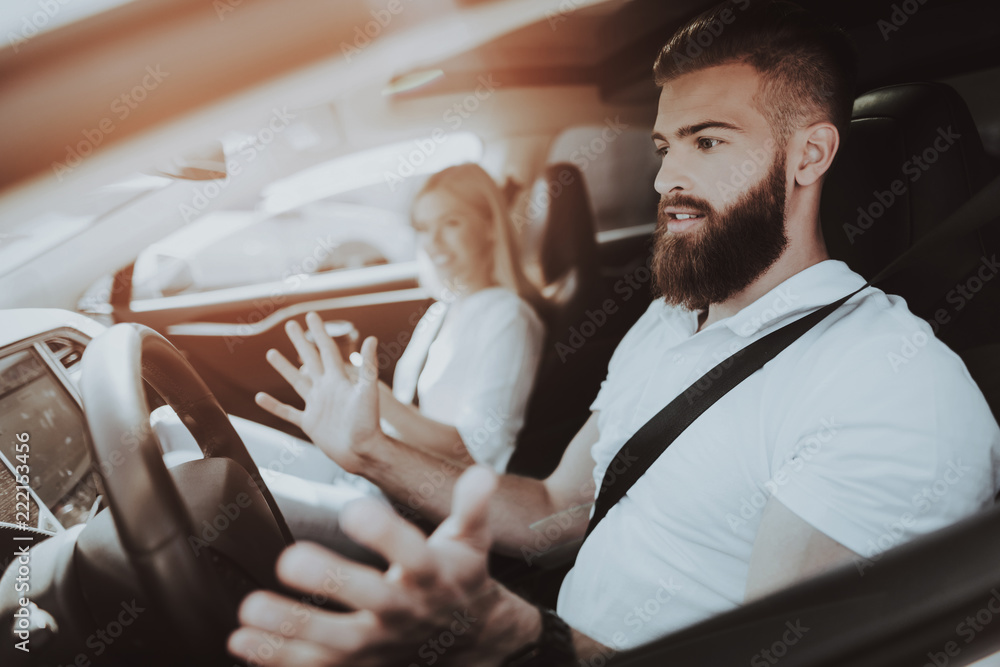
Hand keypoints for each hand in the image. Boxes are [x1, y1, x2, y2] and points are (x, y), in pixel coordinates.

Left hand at [228, 467, 530, 666]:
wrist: (471, 638)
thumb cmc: (459, 578)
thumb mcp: (470, 541)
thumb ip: (472, 507)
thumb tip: (482, 474)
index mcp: (431, 575)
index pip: (413, 553)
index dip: (385, 533)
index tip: (354, 508)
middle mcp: (405, 611)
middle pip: (370, 600)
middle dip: (330, 581)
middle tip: (290, 560)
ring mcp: (381, 643)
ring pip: (336, 641)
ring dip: (290, 628)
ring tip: (250, 608)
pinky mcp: (361, 664)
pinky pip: (318, 666)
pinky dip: (279, 658)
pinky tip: (242, 641)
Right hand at [256, 312, 380, 473]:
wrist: (363, 451)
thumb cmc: (368, 423)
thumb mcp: (368, 391)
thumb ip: (368, 366)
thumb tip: (372, 338)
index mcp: (338, 379)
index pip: (326, 349)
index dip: (319, 332)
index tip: (311, 315)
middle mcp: (326, 389)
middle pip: (310, 359)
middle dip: (300, 341)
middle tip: (290, 325)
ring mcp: (317, 405)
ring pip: (297, 381)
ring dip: (285, 367)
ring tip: (271, 353)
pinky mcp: (310, 423)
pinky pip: (288, 412)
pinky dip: (274, 405)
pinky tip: (260, 397)